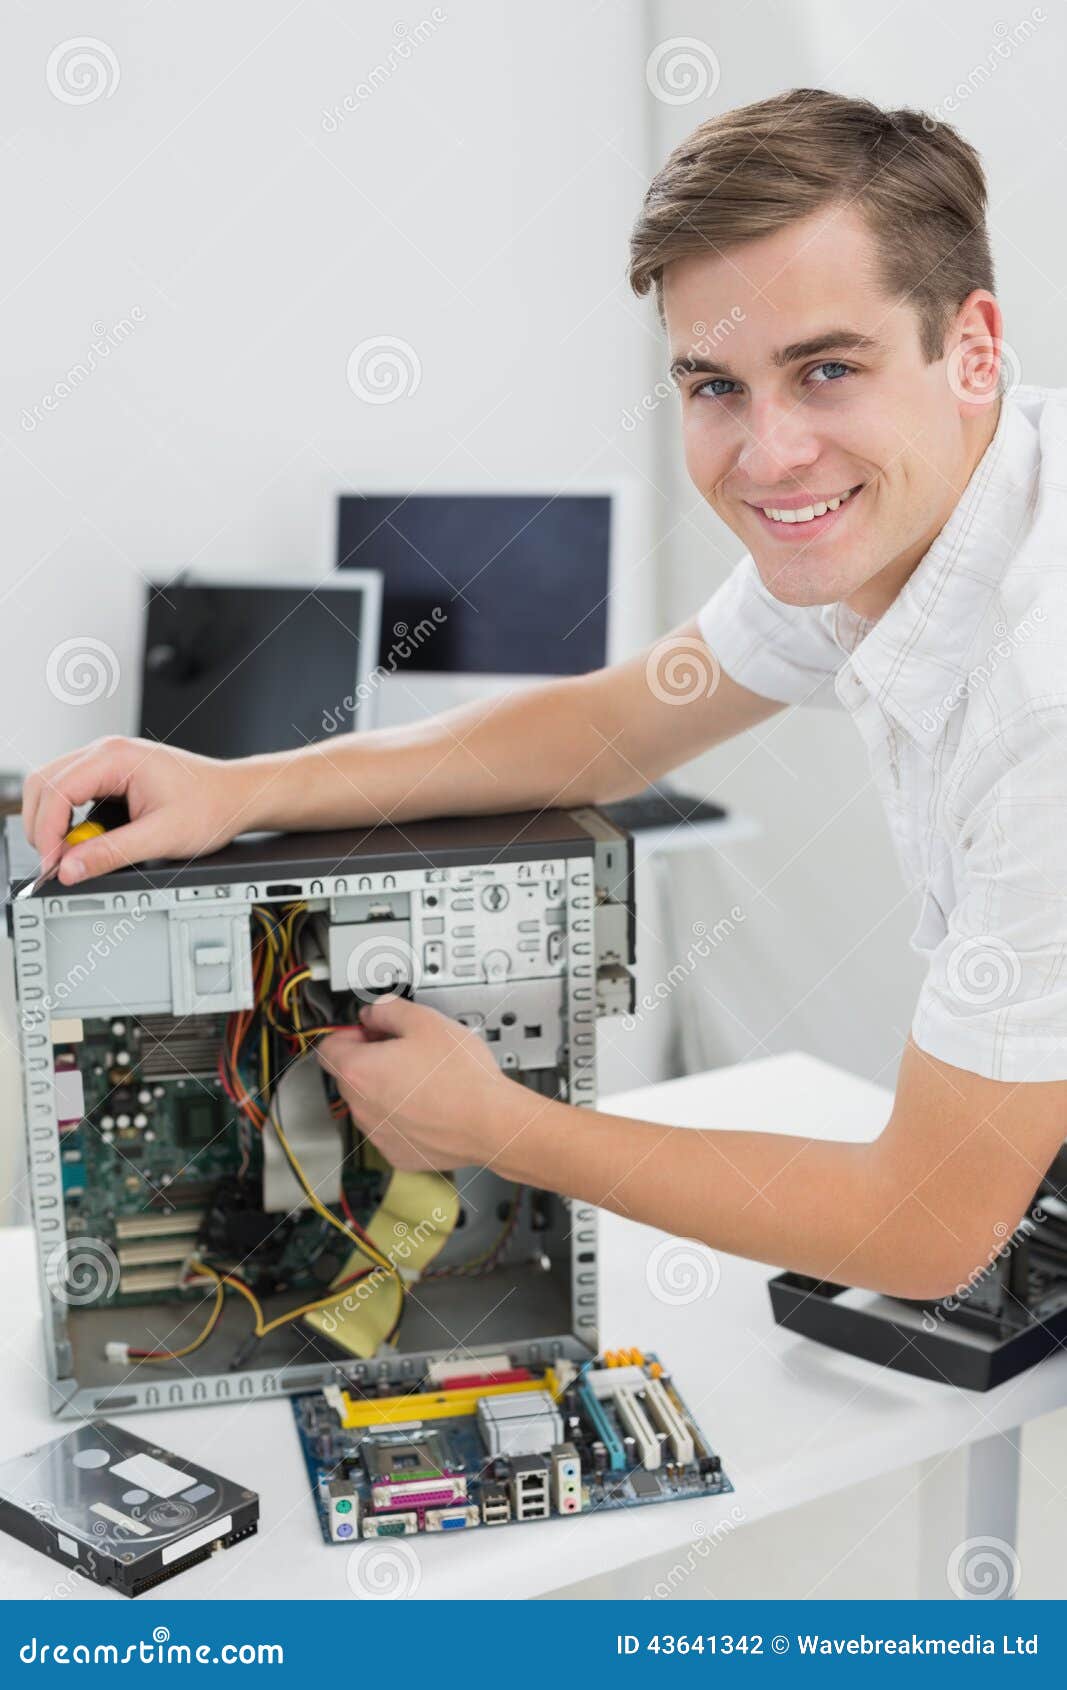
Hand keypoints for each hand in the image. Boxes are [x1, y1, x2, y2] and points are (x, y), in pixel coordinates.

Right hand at [21, 736, 261, 883]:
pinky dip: (65, 818)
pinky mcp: (110, 774)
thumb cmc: (212, 805)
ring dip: (51, 822)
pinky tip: (82, 840)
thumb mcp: (163, 837)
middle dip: (42, 826)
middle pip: (43, 783)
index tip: (53, 864)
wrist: (237, 795)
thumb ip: (112, 853)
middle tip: (55, 863)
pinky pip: (70, 792)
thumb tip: (71, 868)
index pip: (56, 790)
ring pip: (52, 786)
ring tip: (69, 854)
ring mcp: (107, 760)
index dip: (47, 832)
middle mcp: (106, 751)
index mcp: (116, 757)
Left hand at [315, 996, 512, 1171]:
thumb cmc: (461, 1076)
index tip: (369, 1030)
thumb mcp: (425, 1020)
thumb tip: (374, 1013)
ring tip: (422, 1078)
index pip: (327, 1047)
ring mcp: (378, 1134)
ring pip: (368, 1104)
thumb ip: (388, 1009)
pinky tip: (429, 1104)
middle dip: (368, 1059)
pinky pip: (389, 1129)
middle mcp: (361, 1107)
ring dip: (385, 1089)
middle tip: (402, 1049)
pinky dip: (401, 1116)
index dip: (348, 1032)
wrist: (491, 1122)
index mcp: (359, 1070)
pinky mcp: (397, 1154)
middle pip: (348, 1075)